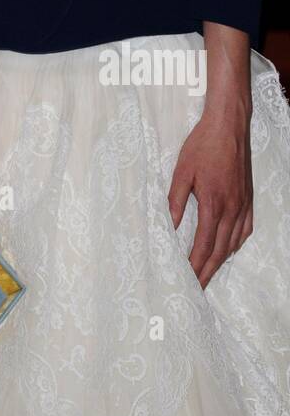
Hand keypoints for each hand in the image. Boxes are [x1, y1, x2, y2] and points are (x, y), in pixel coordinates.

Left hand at [167, 101, 253, 288]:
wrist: (228, 126)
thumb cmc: (202, 146)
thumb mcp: (182, 171)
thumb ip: (175, 201)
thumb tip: (168, 225)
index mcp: (213, 204)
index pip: (203, 245)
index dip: (195, 266)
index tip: (188, 281)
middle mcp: (232, 209)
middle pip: (220, 250)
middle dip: (207, 271)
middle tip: (197, 288)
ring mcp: (243, 205)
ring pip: (233, 243)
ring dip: (220, 260)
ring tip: (208, 273)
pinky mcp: (247, 199)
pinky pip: (244, 230)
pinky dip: (235, 244)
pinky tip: (227, 248)